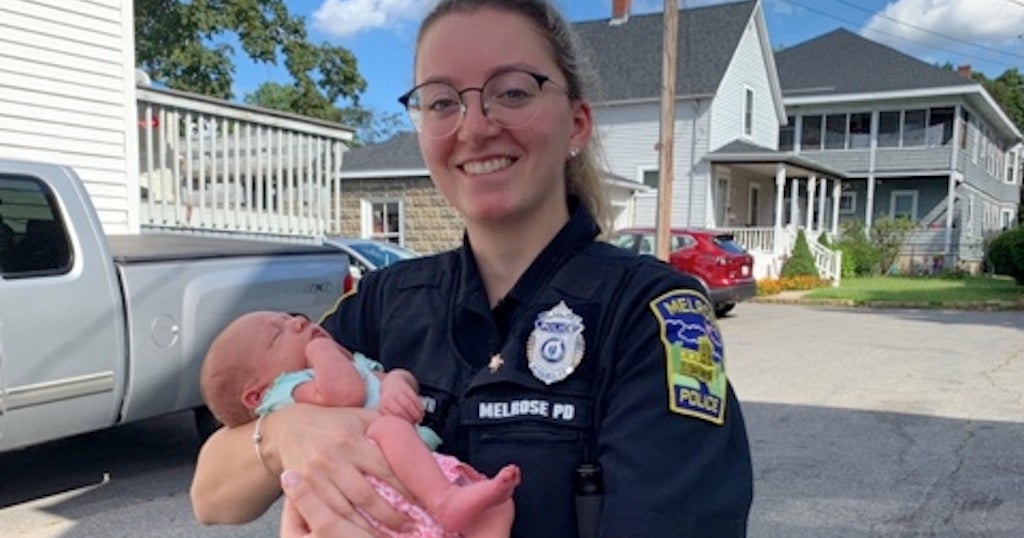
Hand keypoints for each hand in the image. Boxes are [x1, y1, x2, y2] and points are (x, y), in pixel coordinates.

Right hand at [268, 404, 411, 534]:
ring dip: (369, 528)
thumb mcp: (359, 415)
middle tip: (411, 526)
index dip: (406, 489)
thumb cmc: (331, 421)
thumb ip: (385, 427)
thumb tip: (414, 441)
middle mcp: (334, 460)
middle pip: (367, 496)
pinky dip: (346, 527)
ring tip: (390, 535)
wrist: (288, 428)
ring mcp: (317, 477)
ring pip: (346, 511)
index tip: (422, 501)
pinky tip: (362, 533)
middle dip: (391, 515)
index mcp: (352, 440)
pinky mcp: (305, 490)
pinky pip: (328, 513)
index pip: (385, 470)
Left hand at [378, 374, 423, 423]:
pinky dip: (419, 407)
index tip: (407, 428)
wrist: (391, 382)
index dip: (401, 423)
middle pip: (400, 410)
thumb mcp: (386, 410)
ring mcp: (396, 392)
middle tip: (415, 424)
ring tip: (420, 419)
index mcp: (382, 406)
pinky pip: (414, 398)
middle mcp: (388, 398)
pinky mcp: (405, 388)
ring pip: (408, 404)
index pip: (392, 417)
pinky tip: (422, 412)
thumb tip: (402, 432)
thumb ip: (392, 419)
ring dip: (416, 413)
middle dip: (409, 419)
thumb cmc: (389, 402)